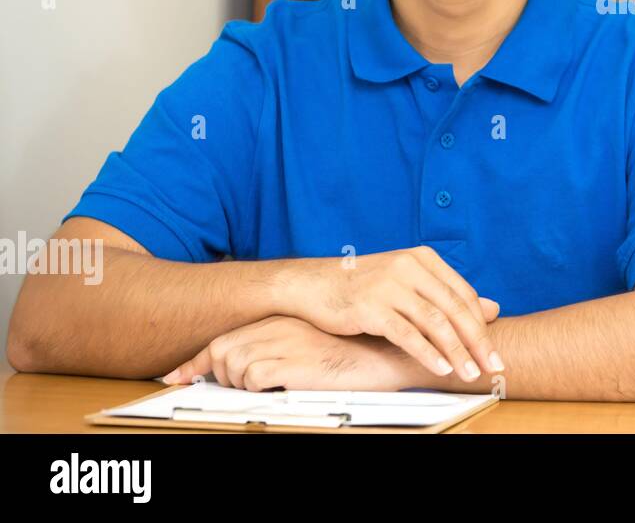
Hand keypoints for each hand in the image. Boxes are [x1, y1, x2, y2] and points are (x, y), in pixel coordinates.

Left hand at [163, 316, 414, 391]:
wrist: (385, 356)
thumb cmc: (352, 354)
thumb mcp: (310, 345)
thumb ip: (277, 348)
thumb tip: (243, 367)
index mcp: (280, 319)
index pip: (225, 338)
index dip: (195, 361)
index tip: (176, 376)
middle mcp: (278, 326)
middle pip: (221, 350)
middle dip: (216, 376)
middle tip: (232, 389)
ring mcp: (284, 342)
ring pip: (233, 366)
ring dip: (240, 384)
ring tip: (268, 387)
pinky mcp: (292, 362)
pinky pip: (253, 378)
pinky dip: (257, 389)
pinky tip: (281, 387)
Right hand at [277, 246, 503, 382]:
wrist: (313, 285)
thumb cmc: (363, 286)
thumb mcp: (408, 284)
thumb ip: (446, 295)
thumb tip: (492, 308)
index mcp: (423, 258)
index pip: (462, 293)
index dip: (480, 323)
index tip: (493, 348)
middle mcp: (409, 267)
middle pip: (454, 307)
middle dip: (477, 340)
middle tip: (494, 365)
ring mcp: (389, 286)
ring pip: (434, 322)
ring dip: (457, 351)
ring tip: (471, 373)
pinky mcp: (370, 307)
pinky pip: (406, 333)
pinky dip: (428, 353)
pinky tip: (442, 368)